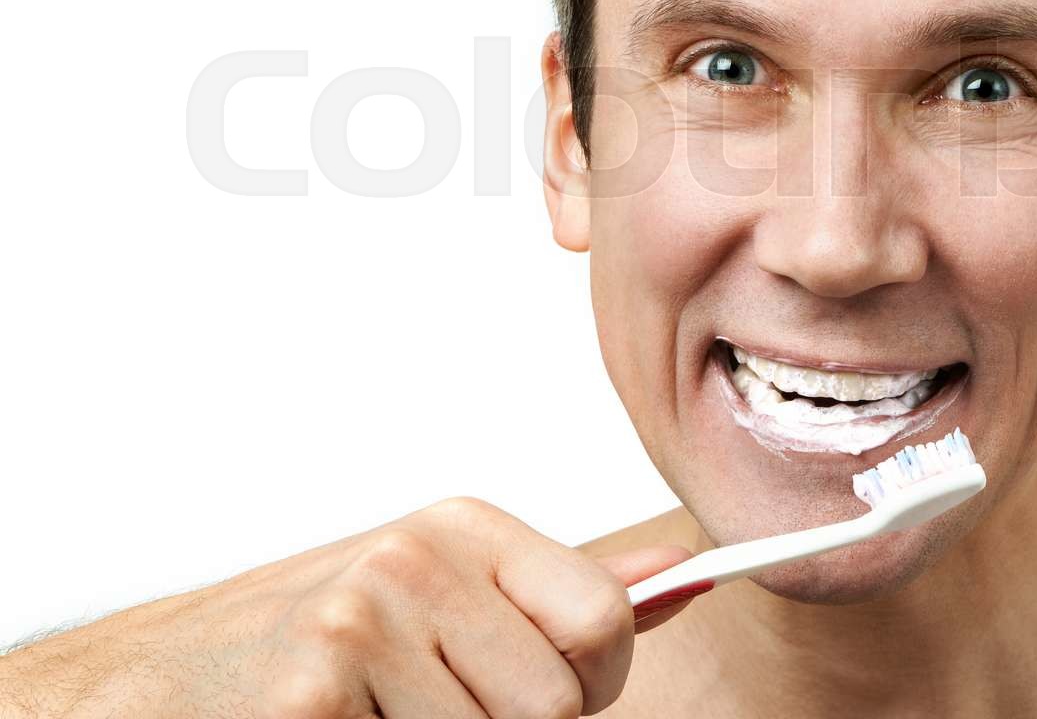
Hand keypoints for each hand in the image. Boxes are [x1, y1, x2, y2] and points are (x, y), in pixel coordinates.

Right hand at [0, 496, 698, 717]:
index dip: (591, 683)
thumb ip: (563, 591)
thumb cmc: (320, 646)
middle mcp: (411, 561)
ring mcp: (354, 627)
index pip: (605, 621)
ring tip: (387, 717)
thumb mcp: (450, 594)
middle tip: (438, 708)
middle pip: (556, 705)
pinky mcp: (309, 700)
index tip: (544, 690)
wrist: (164, 683)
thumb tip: (681, 576)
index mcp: (460, 527)